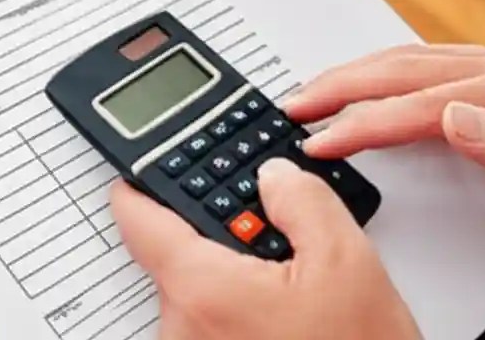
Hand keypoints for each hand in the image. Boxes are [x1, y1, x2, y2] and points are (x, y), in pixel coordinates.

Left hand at [111, 157, 419, 339]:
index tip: (149, 163)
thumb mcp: (347, 260)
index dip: (143, 180)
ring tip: (298, 282)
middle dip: (220, 231)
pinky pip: (213, 324)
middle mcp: (183, 328)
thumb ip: (301, 198)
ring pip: (200, 290)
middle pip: (176, 252)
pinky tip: (291, 313)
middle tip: (275, 229)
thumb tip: (274, 176)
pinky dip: (241, 308)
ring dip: (236, 274)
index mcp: (200, 288)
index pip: (137, 218)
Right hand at [284, 44, 484, 272]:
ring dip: (353, 76)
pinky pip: (419, 70)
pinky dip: (378, 77)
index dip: (364, 123)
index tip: (321, 140)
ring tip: (310, 94)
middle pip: (402, 69)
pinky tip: (360, 88)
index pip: (420, 105)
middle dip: (340, 86)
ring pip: (405, 63)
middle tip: (291, 105)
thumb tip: (459, 117)